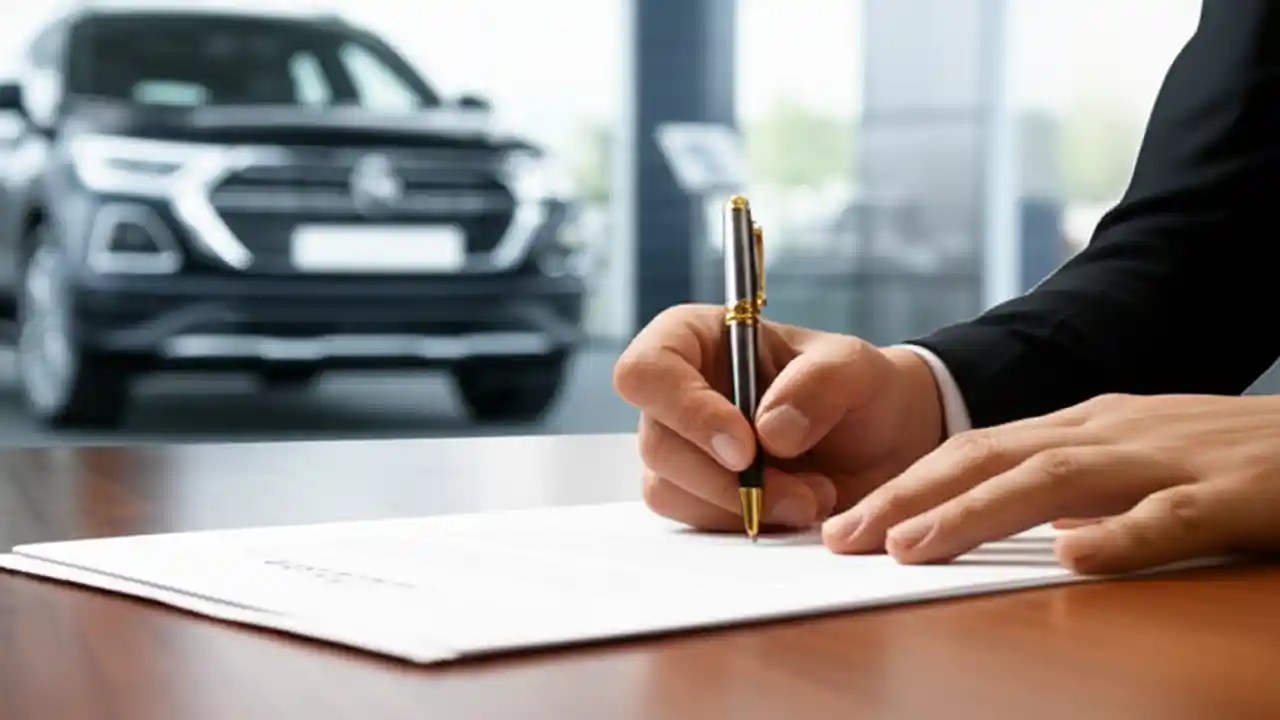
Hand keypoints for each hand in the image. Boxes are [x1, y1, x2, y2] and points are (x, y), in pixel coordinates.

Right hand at [613, 304, 944, 531]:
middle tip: (800, 493)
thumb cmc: (858, 389)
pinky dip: (745, 524)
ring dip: (743, 507)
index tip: (744, 447)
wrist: (880, 445)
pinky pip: (695, 522)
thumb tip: (767, 431)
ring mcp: (681, 448)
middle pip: (656, 442)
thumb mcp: (855, 368)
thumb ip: (819, 384)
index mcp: (695, 339)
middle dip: (727, 479)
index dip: (685, 411)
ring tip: (812, 498)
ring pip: (669, 490)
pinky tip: (792, 511)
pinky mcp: (695, 495)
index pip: (646, 370)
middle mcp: (676, 393)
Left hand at [822, 393, 1279, 572]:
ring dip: (977, 513)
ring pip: (1056, 480)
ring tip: (913, 547)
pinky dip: (1120, 537)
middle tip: (845, 539)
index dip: (906, 485)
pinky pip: (1169, 517)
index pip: (975, 452)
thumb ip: (1072, 489)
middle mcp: (1110, 433)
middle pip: (992, 458)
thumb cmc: (1224, 458)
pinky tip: (1076, 558)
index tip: (849, 523)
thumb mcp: (1133, 462)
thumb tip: (1024, 532)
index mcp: (1084, 427)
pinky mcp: (1230, 495)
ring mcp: (1167, 459)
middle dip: (910, 497)